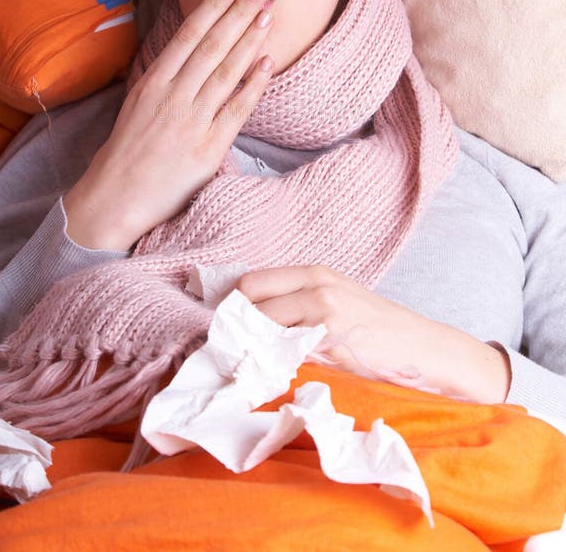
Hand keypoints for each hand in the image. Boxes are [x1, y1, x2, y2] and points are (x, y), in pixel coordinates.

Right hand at [64, 0, 273, 250]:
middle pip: (212, 45)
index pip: (189, 34)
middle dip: (239, 12)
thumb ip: (164, 79)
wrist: (114, 200)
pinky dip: (253, 85)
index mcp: (153, 82)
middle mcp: (172, 96)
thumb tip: (190, 52)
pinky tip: (267, 62)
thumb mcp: (138, 105)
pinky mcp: (208, 148)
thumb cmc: (127, 153)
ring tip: (268, 13)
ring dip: (250, 39)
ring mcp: (191, 121)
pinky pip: (237, 110)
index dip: (214, 6)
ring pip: (226, 71)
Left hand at [238, 265, 511, 403]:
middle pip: (249, 295)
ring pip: (261, 323)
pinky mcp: (331, 340)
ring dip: (247, 344)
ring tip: (245, 363)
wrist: (422, 348)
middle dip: (233, 322)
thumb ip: (300, 304)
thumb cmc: (377, 330)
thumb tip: (251, 323)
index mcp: (315, 274)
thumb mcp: (337, 302)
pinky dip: (269, 361)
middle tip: (230, 347)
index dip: (233, 305)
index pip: (252, 280)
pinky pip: (284, 350)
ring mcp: (324, 311)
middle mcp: (316, 285)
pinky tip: (269, 373)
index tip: (225, 327)